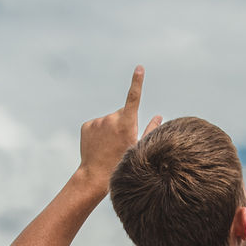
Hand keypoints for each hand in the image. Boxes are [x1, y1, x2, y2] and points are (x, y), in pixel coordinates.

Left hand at [79, 65, 162, 187]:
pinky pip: (97, 125)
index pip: (133, 97)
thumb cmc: (121, 164)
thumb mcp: (139, 148)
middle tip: (121, 142)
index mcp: (126, 123)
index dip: (137, 82)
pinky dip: (99, 132)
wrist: (95, 176)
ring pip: (109, 120)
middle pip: (122, 113)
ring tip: (109, 146)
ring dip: (111, 129)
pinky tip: (99, 146)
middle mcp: (111, 119)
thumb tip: (159, 116)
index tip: (139, 68)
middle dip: (124, 122)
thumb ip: (150, 130)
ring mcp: (97, 121)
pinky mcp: (86, 125)